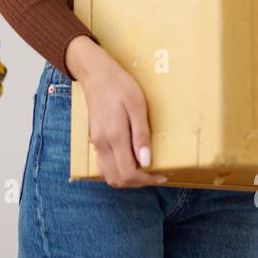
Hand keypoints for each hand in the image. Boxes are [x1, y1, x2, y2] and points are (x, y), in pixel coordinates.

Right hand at [65, 36, 166, 188]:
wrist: (96, 74)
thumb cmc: (120, 86)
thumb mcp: (137, 106)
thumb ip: (141, 135)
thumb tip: (146, 162)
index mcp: (114, 136)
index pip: (129, 173)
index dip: (147, 180)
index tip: (162, 175)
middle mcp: (102, 144)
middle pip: (117, 180)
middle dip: (138, 182)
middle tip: (155, 174)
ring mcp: (96, 143)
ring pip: (107, 176)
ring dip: (125, 179)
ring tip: (143, 170)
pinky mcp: (95, 140)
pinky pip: (103, 165)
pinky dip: (116, 170)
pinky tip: (129, 161)